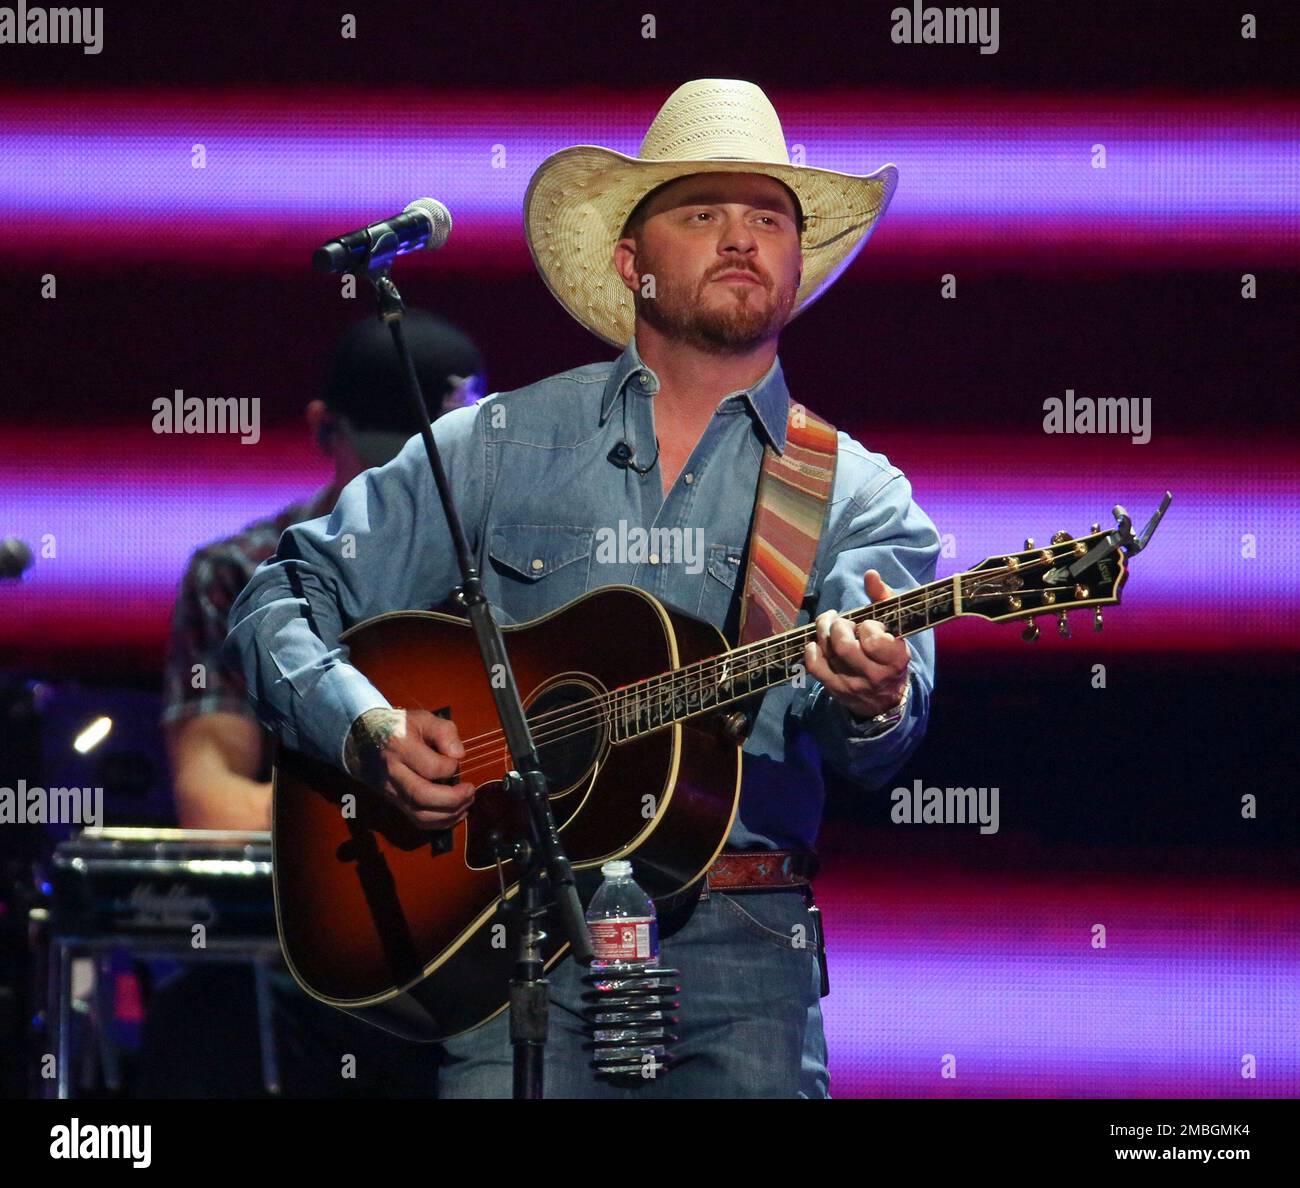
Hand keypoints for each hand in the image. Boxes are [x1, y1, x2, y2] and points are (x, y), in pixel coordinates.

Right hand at [343, 707, 475, 829]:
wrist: (364, 738)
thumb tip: (459, 755)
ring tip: (467, 803)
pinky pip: (416, 820)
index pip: (430, 767)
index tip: (456, 761)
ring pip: (419, 814)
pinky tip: (455, 813)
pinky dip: (439, 823)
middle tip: (471, 790)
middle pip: (422, 796)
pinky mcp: (394, 802)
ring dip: (449, 814)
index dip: (451, 767)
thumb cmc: (400, 727)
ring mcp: (391, 791)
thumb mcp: (423, 719)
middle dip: (453, 799)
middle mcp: (393, 772)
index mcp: (400, 747)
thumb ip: (444, 732)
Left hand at [803, 569, 910, 720]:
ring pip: (829, 653)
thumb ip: (884, 599)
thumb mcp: (895, 629)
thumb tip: (870, 574)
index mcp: (895, 659)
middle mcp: (874, 675)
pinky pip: (815, 667)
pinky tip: (817, 642)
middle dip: (839, 626)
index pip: (873, 638)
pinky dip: (811, 649)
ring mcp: (852, 684)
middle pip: (845, 645)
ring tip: (829, 625)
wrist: (885, 701)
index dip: (867, 626)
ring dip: (824, 631)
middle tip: (843, 622)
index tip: (869, 625)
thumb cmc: (889, 655)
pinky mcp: (834, 689)